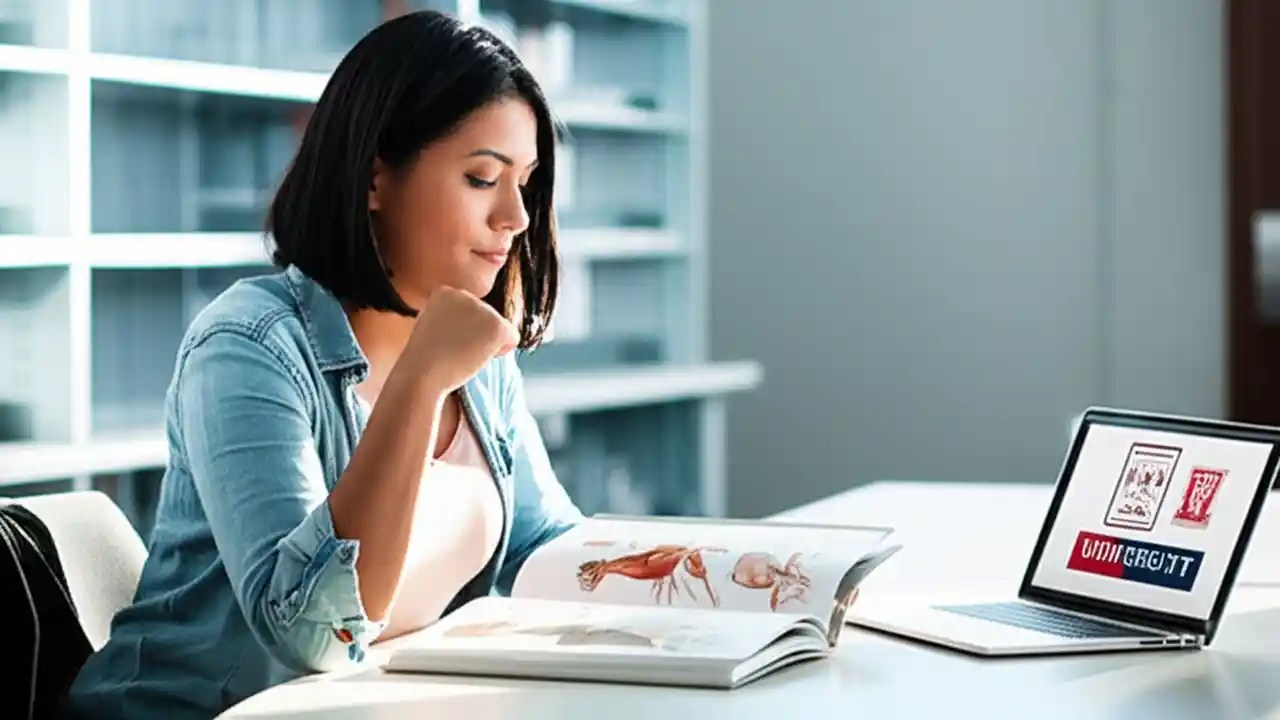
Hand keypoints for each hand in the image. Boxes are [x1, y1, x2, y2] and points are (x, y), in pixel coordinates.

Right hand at [402, 286, 518, 394]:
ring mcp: (482, 308)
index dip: (461, 332)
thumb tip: (474, 325)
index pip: (469, 312)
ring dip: (485, 345)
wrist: (422, 374)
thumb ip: (453, 318)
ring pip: (497, 329)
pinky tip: (478, 357)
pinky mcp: (497, 324)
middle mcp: (464, 294)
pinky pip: (512, 338)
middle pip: (485, 318)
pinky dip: (501, 351)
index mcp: (445, 292)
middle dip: (475, 337)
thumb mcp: (433, 326)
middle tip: (452, 351)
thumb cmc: (425, 360)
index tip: (442, 342)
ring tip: (461, 354)